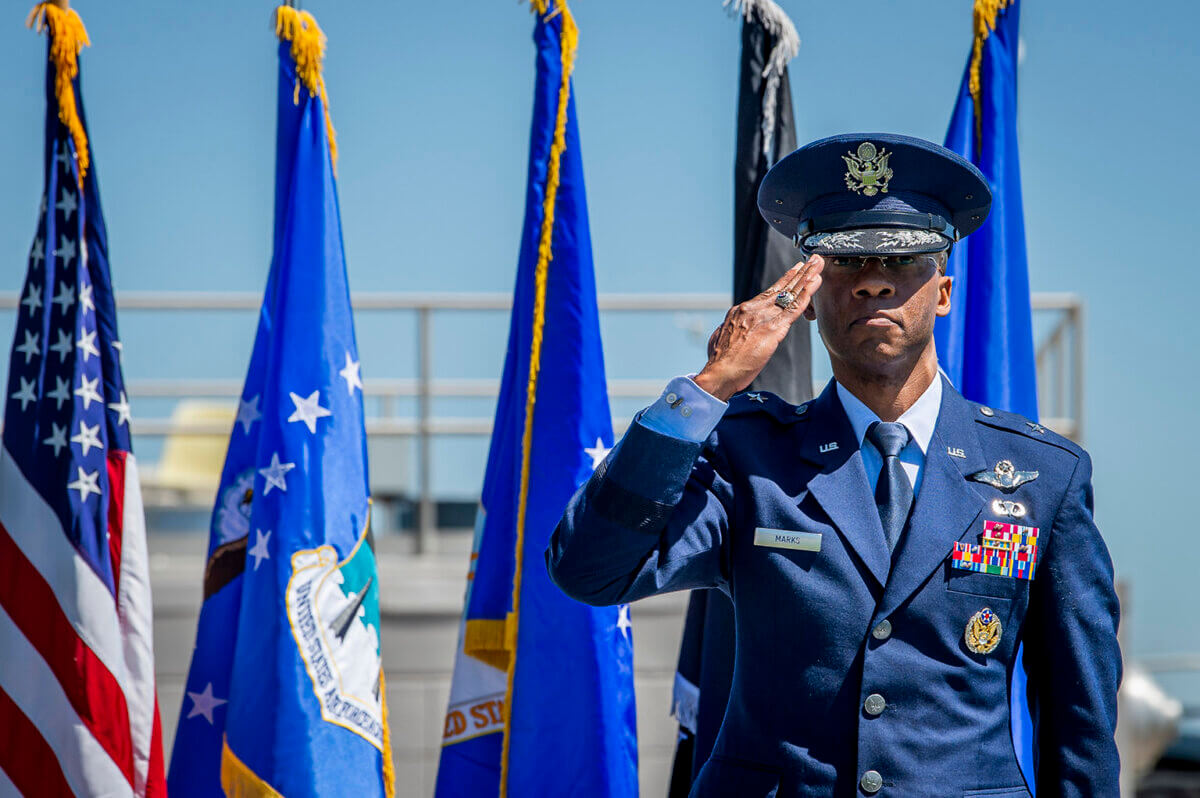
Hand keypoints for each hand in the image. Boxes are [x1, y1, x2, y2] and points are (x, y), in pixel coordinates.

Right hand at [694, 255, 823, 400]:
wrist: (720, 372)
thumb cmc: (720, 361)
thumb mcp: (722, 337)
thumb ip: (731, 328)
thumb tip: (732, 328)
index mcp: (741, 311)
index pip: (768, 293)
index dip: (784, 281)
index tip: (795, 270)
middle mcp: (753, 309)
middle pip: (781, 288)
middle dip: (799, 273)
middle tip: (812, 260)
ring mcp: (764, 317)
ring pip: (790, 293)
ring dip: (806, 278)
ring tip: (818, 265)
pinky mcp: (773, 329)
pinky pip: (794, 308)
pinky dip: (806, 295)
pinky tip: (815, 284)